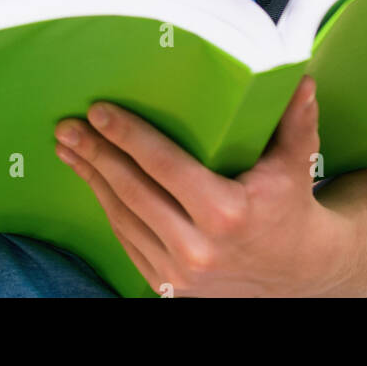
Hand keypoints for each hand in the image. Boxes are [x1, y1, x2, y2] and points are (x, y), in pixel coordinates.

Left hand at [53, 76, 349, 297]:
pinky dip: (107, 208)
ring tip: (68, 148)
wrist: (299, 280)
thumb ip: (294, 121)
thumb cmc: (292, 210)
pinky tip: (93, 181)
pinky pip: (128, 241)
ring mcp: (180, 273)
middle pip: (132, 191)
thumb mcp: (296, 165)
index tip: (98, 111)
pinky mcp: (170, 288)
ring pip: (123, 217)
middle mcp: (198, 248)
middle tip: (67, 126)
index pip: (164, 165)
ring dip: (92, 179)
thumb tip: (297, 77)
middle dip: (95, 154)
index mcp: (227, 212)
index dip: (127, 136)